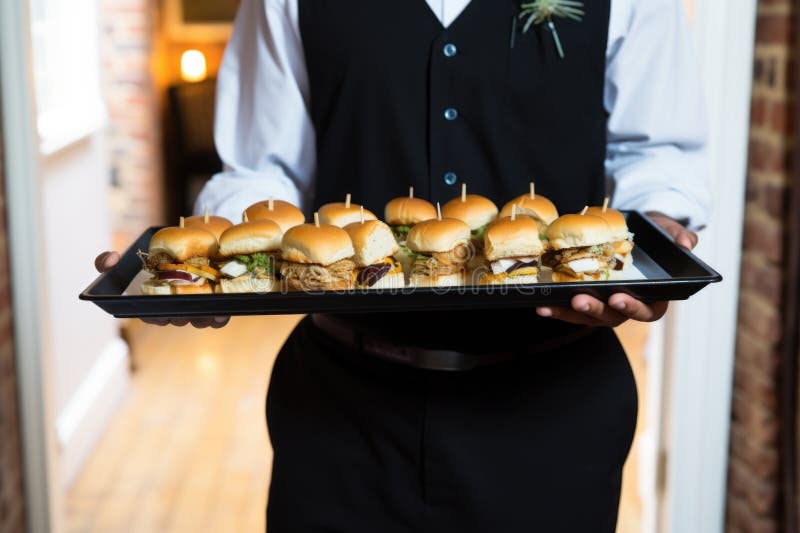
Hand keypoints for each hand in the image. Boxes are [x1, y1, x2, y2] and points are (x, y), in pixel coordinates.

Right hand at [95, 251, 229, 328]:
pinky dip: (220, 318)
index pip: (151, 316)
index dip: (154, 317)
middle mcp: (176, 308)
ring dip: (202, 318)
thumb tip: (108, 260)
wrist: (199, 238)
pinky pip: (218, 317)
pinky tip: (221, 312)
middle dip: (181, 317)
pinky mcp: (216, 303)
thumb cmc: (160, 253)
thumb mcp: (132, 254)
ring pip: (198, 320)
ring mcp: (197, 307)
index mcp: (154, 302)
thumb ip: (109, 260)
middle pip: (177, 319)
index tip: (157, 313)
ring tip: (207, 312)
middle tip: (185, 310)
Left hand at [535, 212, 697, 326]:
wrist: (636, 231)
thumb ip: (681, 235)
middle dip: (595, 310)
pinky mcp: (588, 298)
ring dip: (569, 313)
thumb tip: (687, 243)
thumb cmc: (657, 236)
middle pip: (614, 316)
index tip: (618, 298)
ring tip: (551, 305)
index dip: (634, 308)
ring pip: (588, 316)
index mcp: (655, 296)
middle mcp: (629, 304)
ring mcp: (606, 304)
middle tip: (580, 299)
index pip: (649, 310)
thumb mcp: (670, 230)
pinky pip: (572, 309)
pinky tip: (542, 304)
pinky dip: (557, 308)